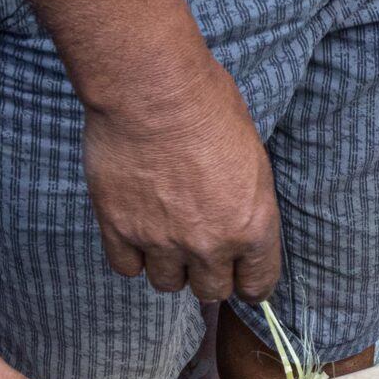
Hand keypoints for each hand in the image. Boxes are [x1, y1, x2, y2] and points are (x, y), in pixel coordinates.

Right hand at [82, 51, 280, 303]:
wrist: (152, 87)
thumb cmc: (207, 105)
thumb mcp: (252, 154)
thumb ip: (247, 202)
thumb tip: (240, 224)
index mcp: (252, 225)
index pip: (257, 285)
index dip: (250, 283)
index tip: (242, 276)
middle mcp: (210, 243)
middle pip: (211, 291)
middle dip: (208, 273)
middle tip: (200, 249)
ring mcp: (162, 241)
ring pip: (167, 284)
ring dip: (169, 266)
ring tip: (165, 235)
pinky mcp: (120, 230)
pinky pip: (126, 268)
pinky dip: (132, 256)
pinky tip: (135, 232)